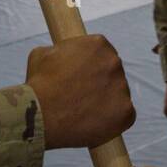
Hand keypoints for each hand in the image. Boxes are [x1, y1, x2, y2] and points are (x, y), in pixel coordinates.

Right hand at [26, 35, 134, 150]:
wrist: (40, 113)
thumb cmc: (39, 84)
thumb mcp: (43, 53)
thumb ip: (61, 50)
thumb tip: (62, 55)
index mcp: (98, 44)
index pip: (101, 52)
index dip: (90, 65)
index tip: (81, 77)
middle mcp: (114, 63)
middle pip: (112, 72)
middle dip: (100, 82)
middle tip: (82, 95)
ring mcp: (123, 88)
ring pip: (117, 94)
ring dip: (105, 101)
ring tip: (83, 111)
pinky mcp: (126, 113)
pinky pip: (123, 115)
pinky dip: (111, 120)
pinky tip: (93, 122)